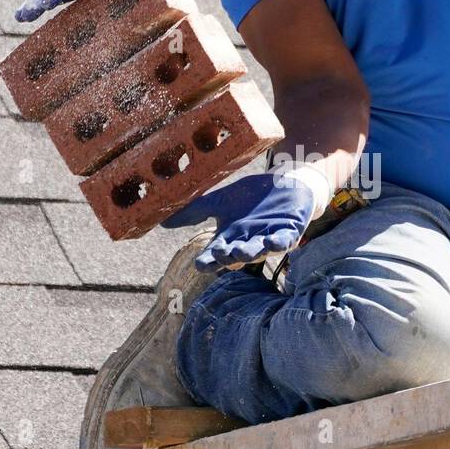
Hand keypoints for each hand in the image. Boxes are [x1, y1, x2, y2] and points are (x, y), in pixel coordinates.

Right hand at [160, 168, 330, 272]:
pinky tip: (271, 241)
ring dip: (250, 252)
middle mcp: (247, 243)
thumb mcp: (219, 202)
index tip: (200, 264)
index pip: (215, 254)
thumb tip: (161, 222)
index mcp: (228, 239)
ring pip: (258, 251)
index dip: (209, 261)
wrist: (283, 184)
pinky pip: (283, 241)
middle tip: (221, 254)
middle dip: (229, 256)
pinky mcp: (288, 232)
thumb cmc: (250, 196)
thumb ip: (194, 211)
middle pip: (235, 256)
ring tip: (241, 251)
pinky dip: (278, 243)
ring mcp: (267, 238)